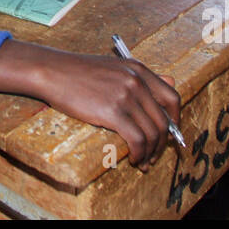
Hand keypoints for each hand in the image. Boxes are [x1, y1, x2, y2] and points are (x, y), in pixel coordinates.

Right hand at [35, 50, 181, 168]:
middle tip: (154, 155)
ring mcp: (126, 95)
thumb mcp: (114, 67)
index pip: (172, 97)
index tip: (168, 134)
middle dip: (163, 143)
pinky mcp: (112, 111)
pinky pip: (137, 139)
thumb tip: (171, 81)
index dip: (175, 120)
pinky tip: (133, 158)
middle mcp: (137, 81)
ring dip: (151, 153)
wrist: (53, 71)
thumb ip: (140, 77)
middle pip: (164, 120)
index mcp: (139, 70)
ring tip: (143, 161)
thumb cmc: (79, 72)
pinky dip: (139, 153)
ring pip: (153, 133)